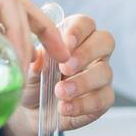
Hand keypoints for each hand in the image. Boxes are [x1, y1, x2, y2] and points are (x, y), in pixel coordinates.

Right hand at [0, 0, 68, 73]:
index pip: (7, 21)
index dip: (30, 41)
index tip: (43, 67)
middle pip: (20, 10)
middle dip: (46, 33)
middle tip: (63, 60)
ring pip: (15, 5)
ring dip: (36, 33)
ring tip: (45, 61)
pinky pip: (1, 3)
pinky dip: (14, 27)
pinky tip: (17, 52)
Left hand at [1, 14, 114, 135]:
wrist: (33, 111)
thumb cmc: (34, 81)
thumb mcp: (29, 71)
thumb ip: (36, 62)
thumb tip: (41, 57)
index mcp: (75, 36)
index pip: (85, 23)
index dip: (78, 31)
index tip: (65, 44)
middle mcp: (93, 52)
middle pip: (106, 41)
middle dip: (86, 53)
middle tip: (65, 68)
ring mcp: (101, 75)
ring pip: (105, 72)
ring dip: (82, 82)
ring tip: (60, 92)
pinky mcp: (103, 99)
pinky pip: (103, 99)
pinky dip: (82, 104)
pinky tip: (64, 108)